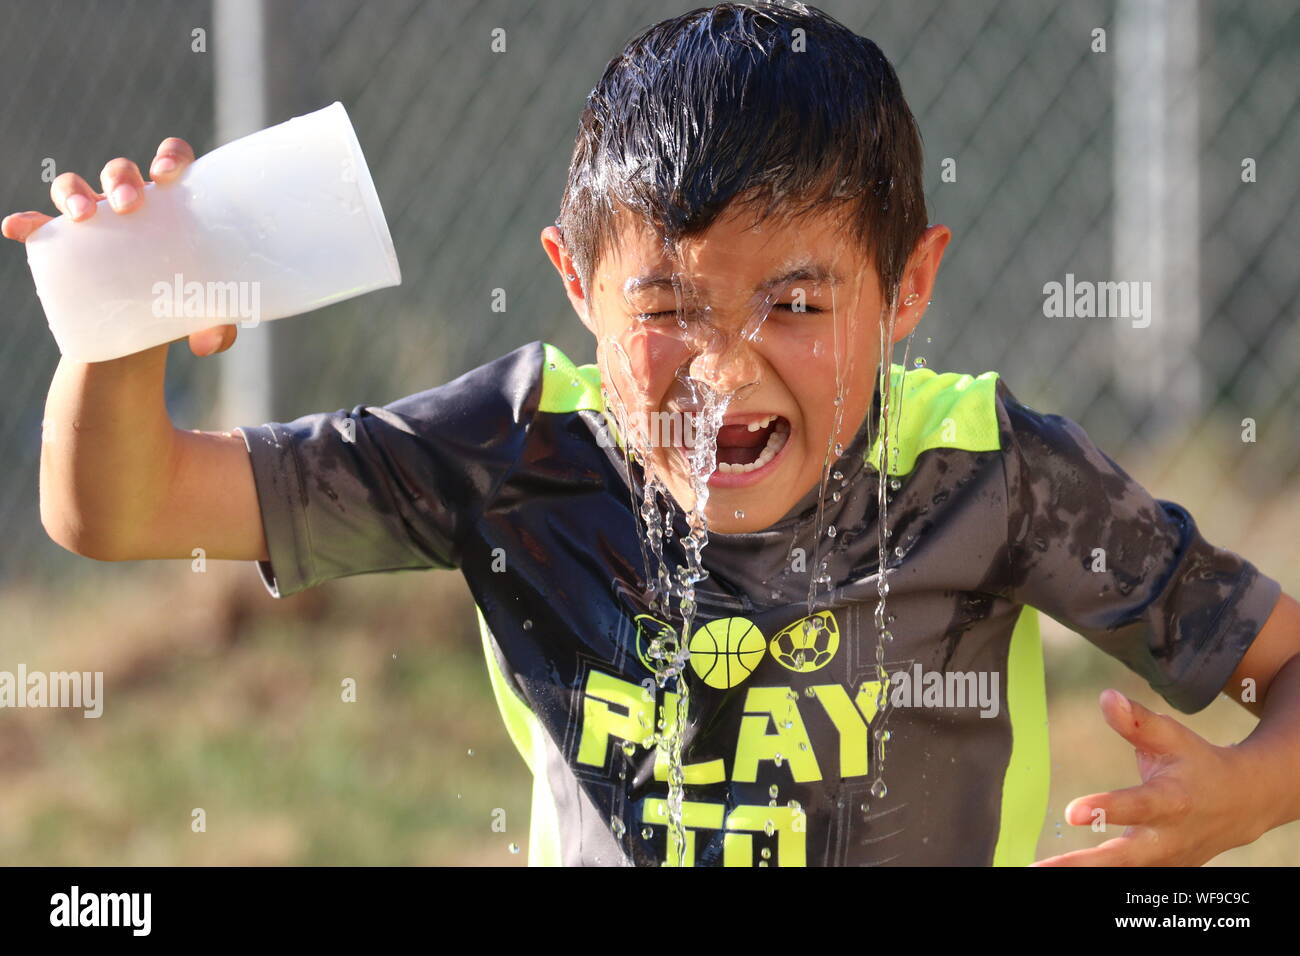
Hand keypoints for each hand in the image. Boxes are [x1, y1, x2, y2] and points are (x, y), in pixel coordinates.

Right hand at [1, 137, 236, 357]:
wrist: (143, 329)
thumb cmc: (185, 302)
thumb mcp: (206, 312)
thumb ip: (219, 325)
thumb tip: (208, 344)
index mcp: (172, 204)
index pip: (172, 160)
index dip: (169, 156)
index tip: (167, 176)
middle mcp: (130, 203)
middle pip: (121, 172)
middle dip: (121, 179)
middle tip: (128, 206)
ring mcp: (94, 219)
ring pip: (76, 186)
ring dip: (73, 192)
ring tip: (82, 217)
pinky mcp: (65, 243)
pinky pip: (39, 225)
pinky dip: (28, 223)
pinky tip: (18, 229)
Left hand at [1031, 689, 1262, 865]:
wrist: (1243, 803)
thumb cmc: (1197, 763)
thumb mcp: (1172, 737)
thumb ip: (1136, 721)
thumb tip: (1105, 696)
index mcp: (1171, 800)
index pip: (1137, 807)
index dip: (1106, 810)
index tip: (1071, 812)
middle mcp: (1169, 838)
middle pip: (1123, 857)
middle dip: (1083, 864)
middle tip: (1040, 868)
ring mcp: (1166, 860)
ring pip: (1123, 874)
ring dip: (1082, 874)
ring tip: (1038, 872)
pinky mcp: (1162, 871)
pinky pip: (1127, 878)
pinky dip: (1095, 877)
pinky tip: (1061, 874)